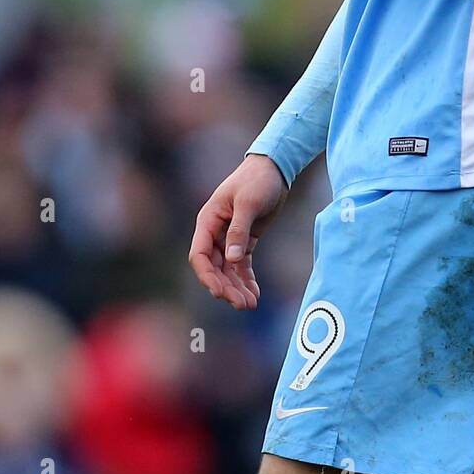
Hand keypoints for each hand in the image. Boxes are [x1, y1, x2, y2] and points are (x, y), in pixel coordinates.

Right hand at [188, 154, 287, 309]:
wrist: (274, 168)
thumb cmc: (257, 180)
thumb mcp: (248, 203)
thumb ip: (239, 230)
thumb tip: (231, 259)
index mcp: (208, 221)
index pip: (199, 255)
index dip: (207, 276)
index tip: (220, 292)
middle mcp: (215, 232)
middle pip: (213, 267)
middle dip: (226, 287)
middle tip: (242, 305)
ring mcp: (228, 237)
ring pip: (227, 269)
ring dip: (236, 287)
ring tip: (250, 304)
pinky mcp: (244, 240)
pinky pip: (241, 265)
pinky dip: (246, 279)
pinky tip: (255, 294)